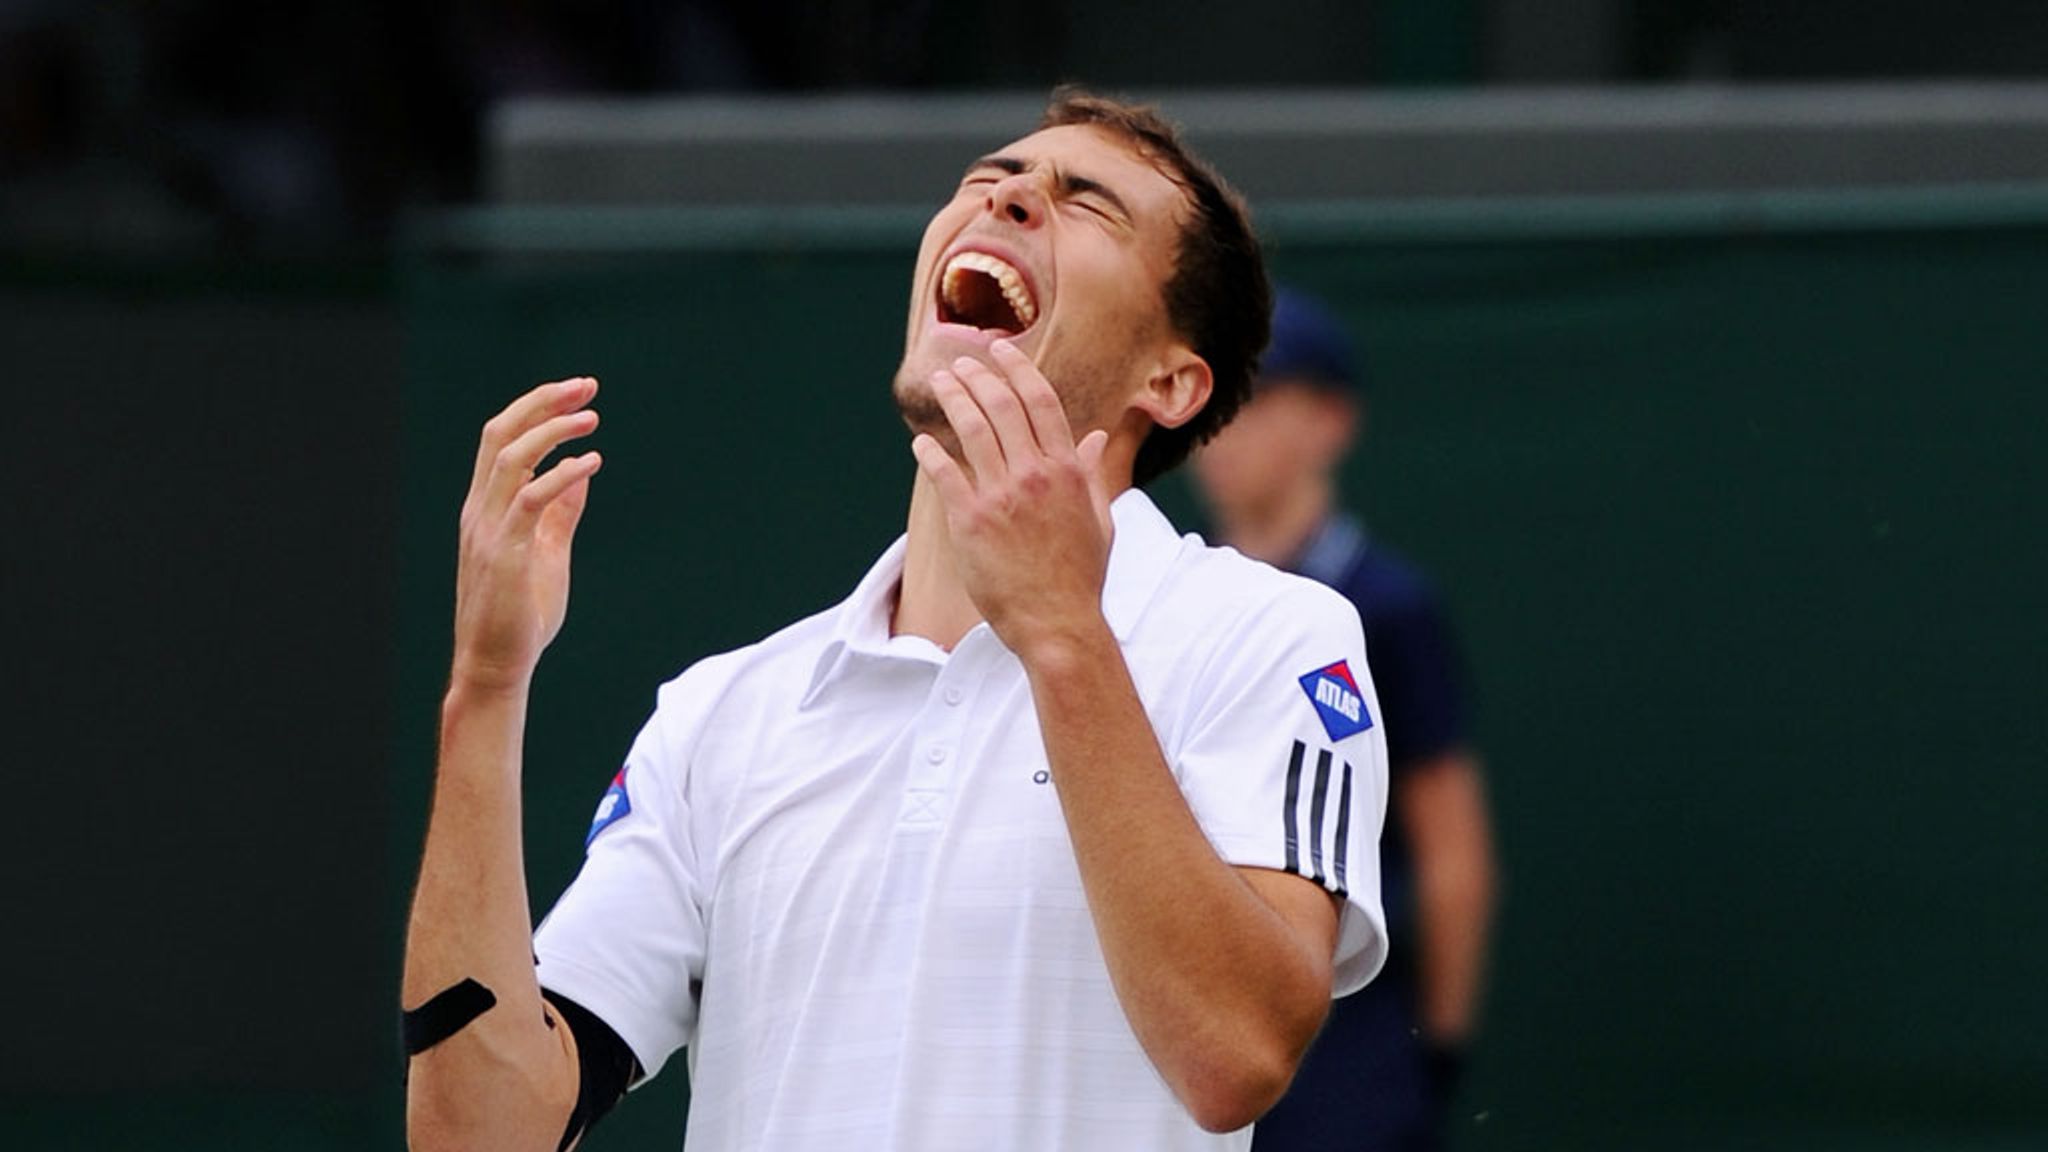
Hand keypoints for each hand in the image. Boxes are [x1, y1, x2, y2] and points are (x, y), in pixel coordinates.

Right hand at [451, 377, 603, 692]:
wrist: (495, 665)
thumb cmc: (520, 615)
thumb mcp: (546, 552)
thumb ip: (560, 513)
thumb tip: (582, 473)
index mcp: (486, 507)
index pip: (502, 440)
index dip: (537, 409)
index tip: (578, 393)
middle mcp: (480, 511)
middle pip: (501, 434)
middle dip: (543, 402)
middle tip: (587, 385)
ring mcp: (488, 531)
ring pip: (510, 458)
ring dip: (554, 431)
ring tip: (592, 418)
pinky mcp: (505, 554)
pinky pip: (530, 500)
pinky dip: (561, 475)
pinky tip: (591, 464)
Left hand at [910, 340, 1113, 662]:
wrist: (1058, 623)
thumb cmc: (1081, 576)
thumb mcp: (1100, 520)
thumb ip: (1092, 473)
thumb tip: (1093, 437)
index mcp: (1069, 470)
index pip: (1040, 400)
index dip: (1017, 368)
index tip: (1000, 349)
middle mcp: (1036, 475)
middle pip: (1002, 405)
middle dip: (978, 375)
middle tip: (960, 364)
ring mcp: (1002, 497)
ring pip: (972, 428)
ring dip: (953, 397)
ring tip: (941, 382)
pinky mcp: (970, 522)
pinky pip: (945, 473)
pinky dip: (930, 453)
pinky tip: (921, 442)